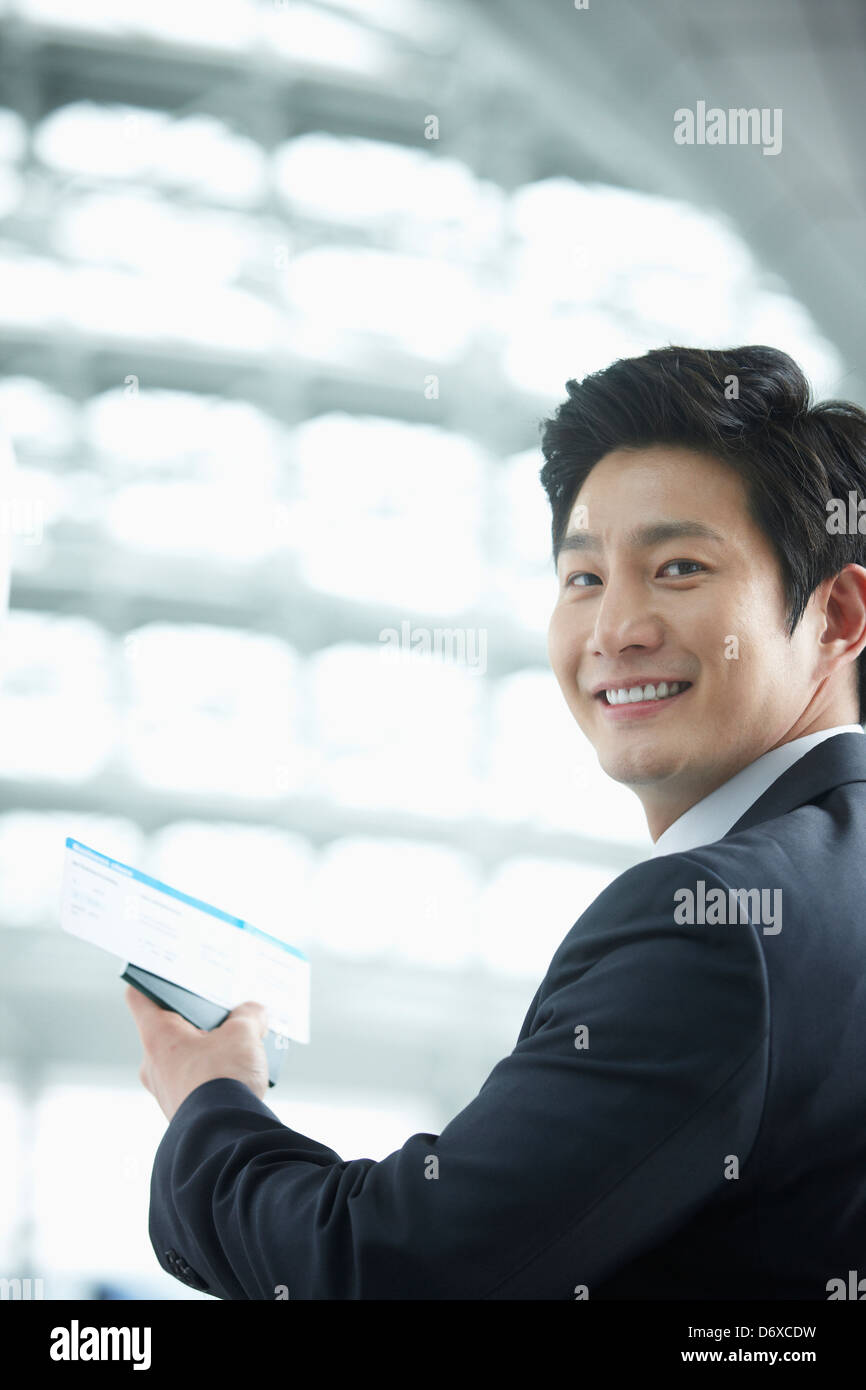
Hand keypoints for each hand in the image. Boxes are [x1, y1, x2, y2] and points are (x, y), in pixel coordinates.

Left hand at [126, 985, 270, 1121]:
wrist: (227, 1137)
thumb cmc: (224, 1079)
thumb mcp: (243, 1034)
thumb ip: (249, 1015)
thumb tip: (255, 1013)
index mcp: (158, 1036)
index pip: (140, 996)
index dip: (153, 979)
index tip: (170, 971)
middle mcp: (153, 1063)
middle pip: (170, 1027)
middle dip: (198, 1017)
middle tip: (224, 1007)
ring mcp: (167, 1089)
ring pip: (185, 1056)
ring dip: (210, 1046)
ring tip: (242, 1040)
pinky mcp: (183, 1110)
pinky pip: (197, 1080)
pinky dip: (214, 1072)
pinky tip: (241, 1070)